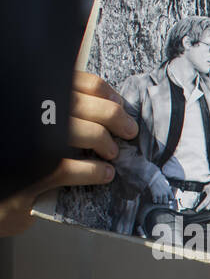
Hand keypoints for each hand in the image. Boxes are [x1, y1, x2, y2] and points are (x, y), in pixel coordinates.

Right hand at [0, 72, 134, 236]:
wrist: (2, 198)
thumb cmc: (28, 161)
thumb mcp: (44, 128)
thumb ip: (69, 113)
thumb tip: (114, 105)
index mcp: (30, 97)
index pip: (71, 81)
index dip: (102, 92)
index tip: (119, 105)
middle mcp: (24, 114)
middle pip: (78, 103)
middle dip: (113, 116)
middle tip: (129, 131)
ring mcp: (25, 144)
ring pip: (76, 132)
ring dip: (104, 142)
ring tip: (112, 153)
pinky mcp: (29, 176)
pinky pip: (67, 168)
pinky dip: (94, 171)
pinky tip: (105, 173)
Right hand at [147, 171, 175, 207]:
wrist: (153, 177)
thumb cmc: (159, 178)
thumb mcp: (166, 182)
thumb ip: (168, 187)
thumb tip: (170, 189)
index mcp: (169, 190)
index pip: (172, 198)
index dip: (170, 199)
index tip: (168, 198)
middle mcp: (165, 193)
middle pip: (166, 202)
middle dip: (163, 201)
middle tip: (161, 199)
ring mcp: (159, 194)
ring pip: (160, 202)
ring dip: (158, 201)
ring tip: (157, 198)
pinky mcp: (154, 195)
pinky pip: (155, 201)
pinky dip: (154, 200)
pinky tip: (154, 198)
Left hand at [196, 179, 209, 211]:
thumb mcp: (206, 187)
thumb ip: (202, 191)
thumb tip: (199, 195)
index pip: (204, 203)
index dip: (200, 207)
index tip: (197, 210)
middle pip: (207, 207)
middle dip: (204, 207)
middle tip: (203, 205)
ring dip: (208, 207)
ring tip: (208, 204)